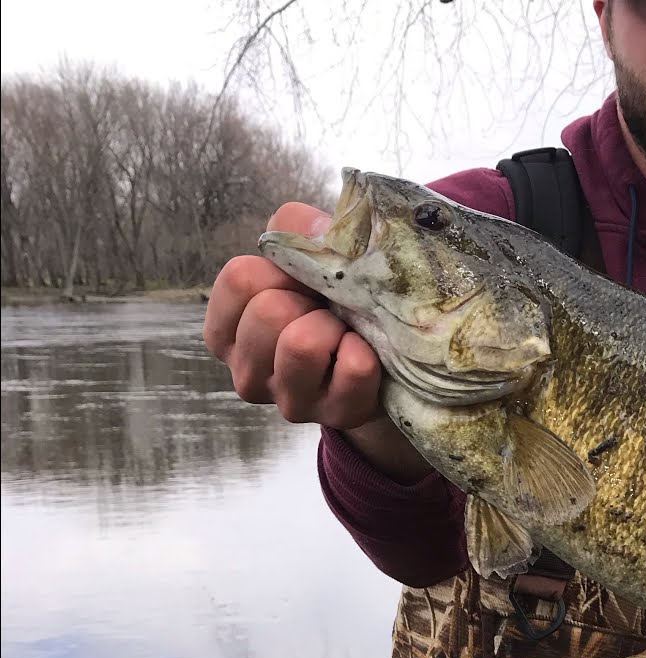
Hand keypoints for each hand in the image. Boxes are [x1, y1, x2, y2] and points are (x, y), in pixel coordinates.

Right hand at [203, 202, 380, 429]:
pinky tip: (367, 354)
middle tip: (326, 311)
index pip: (239, 279)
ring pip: (301, 343)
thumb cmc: (336, 305)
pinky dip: (368, 350)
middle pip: (267, 310)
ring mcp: (290, 401)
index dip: (281, 268)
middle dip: (308, 299)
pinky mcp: (336, 414)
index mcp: (229, 332)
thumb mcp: (312, 260)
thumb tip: (306, 226)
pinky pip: (353, 367)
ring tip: (344, 332)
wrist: (385, 362)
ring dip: (335, 325)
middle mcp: (248, 373)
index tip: (301, 281)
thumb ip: (298, 231)